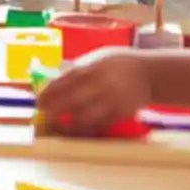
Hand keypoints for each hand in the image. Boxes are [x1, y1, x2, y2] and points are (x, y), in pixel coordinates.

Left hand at [35, 47, 154, 135]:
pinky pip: (99, 126)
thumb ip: (78, 69)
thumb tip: (54, 84)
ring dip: (69, 125)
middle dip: (55, 111)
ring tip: (60, 127)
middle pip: (71, 101)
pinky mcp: (121, 114)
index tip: (39, 102)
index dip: (49, 93)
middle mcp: (101, 84)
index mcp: (92, 67)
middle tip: (45, 116)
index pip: (64, 81)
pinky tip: (78, 131)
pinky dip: (87, 130)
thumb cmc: (118, 64)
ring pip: (85, 118)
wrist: (150, 74)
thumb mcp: (97, 58)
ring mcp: (111, 100)